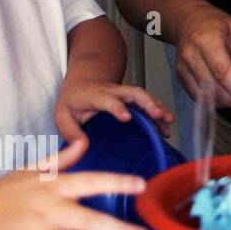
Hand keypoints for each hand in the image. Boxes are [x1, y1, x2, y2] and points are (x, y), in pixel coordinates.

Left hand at [55, 80, 174, 142]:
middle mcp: (113, 92)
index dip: (117, 107)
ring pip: (144, 96)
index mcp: (94, 95)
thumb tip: (83, 146)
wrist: (82, 82)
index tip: (127, 117)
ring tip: (169, 121)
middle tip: (158, 114)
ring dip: (158, 107)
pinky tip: (167, 125)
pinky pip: (148, 102)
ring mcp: (125, 94)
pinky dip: (159, 112)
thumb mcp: (62, 116)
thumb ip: (70, 132)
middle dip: (148, 102)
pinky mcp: (132, 99)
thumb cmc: (72, 102)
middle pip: (134, 93)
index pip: (107, 99)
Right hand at [174, 3, 230, 107]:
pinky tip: (226, 97)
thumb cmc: (215, 24)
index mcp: (207, 41)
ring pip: (204, 95)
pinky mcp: (180, 76)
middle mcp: (191, 55)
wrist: (188, 20)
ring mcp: (183, 67)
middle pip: (212, 87)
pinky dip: (213, 101)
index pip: (222, 71)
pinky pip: (197, 95)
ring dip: (225, 103)